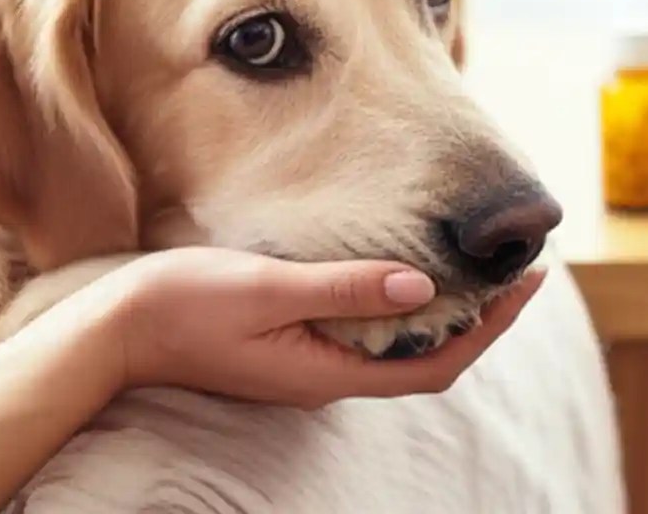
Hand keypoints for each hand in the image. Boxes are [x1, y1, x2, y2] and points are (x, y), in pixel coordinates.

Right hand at [104, 247, 545, 408]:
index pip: (435, 364)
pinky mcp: (291, 347)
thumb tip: (421, 286)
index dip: (490, 328)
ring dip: (445, 313)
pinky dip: (401, 308)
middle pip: (426, 361)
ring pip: (398, 350)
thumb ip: (342, 289)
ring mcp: (308, 366)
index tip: (528, 280)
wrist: (118, 329)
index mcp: (327, 373)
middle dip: (480, 319)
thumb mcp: (267, 289)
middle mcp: (326, 379)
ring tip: (478, 268)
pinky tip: (406, 275)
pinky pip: (365, 336)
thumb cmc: (185, 304)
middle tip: (518, 268)